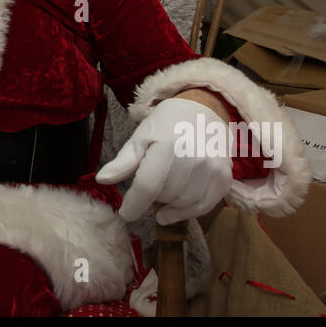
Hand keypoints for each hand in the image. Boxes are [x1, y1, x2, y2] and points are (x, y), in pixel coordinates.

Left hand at [96, 96, 232, 224]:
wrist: (203, 111)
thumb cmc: (166, 125)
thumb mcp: (140, 138)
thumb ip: (123, 162)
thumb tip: (101, 180)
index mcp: (167, 146)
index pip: (147, 187)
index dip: (133, 206)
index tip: (126, 214)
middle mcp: (193, 158)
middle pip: (164, 197)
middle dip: (152, 197)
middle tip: (152, 183)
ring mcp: (211, 169)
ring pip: (182, 204)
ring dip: (170, 204)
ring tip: (165, 189)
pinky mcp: (224, 177)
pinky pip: (203, 207)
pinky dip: (187, 211)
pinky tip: (176, 208)